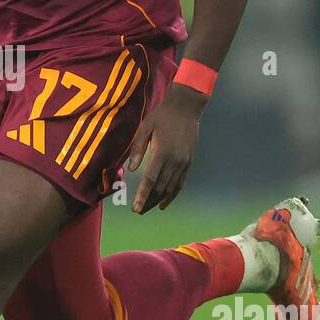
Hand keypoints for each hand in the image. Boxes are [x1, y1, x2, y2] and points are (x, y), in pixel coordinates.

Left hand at [126, 83, 206, 212]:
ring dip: (158, 200)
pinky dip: (172, 195)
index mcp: (161, 152)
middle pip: (160, 188)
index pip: (150, 180)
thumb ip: (137, 149)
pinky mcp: (188, 162)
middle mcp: (174, 161)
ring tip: (148, 209)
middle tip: (138, 211)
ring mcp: (183, 163)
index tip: (136, 208)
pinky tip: (164, 203)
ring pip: (170, 188)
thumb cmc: (162, 116)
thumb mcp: (145, 128)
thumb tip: (131, 169)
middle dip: (148, 201)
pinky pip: (180, 183)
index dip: (142, 196)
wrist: (186, 108)